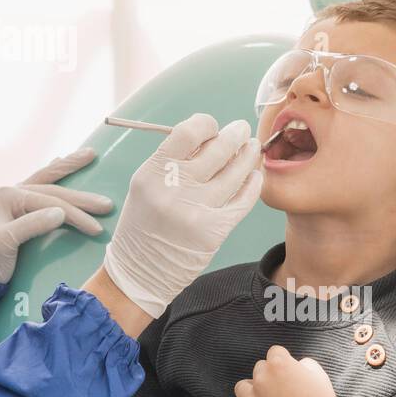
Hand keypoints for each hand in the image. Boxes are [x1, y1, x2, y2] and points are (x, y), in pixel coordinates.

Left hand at [0, 147, 113, 283]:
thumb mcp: (5, 243)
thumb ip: (31, 226)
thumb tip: (60, 213)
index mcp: (8, 195)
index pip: (50, 202)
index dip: (75, 214)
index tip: (96, 227)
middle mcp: (12, 190)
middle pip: (53, 189)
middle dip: (81, 196)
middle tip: (107, 203)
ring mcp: (15, 196)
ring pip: (48, 178)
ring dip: (69, 167)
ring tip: (90, 154)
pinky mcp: (19, 205)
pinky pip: (41, 183)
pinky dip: (54, 172)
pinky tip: (61, 160)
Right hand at [100, 113, 262, 318]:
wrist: (140, 272)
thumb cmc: (143, 224)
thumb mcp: (146, 186)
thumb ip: (173, 161)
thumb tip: (209, 136)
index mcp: (152, 173)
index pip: (187, 132)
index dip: (206, 124)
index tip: (212, 127)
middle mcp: (174, 189)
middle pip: (218, 148)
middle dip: (235, 134)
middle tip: (242, 130)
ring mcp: (196, 210)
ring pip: (236, 172)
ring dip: (249, 156)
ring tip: (252, 149)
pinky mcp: (214, 230)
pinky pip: (243, 200)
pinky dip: (253, 184)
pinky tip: (255, 176)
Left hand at [229, 345, 363, 396]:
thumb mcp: (318, 373)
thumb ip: (302, 363)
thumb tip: (294, 365)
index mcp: (279, 364)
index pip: (274, 352)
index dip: (283, 362)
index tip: (290, 373)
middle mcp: (262, 380)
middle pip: (258, 369)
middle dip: (269, 377)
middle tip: (284, 391)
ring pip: (241, 388)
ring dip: (251, 392)